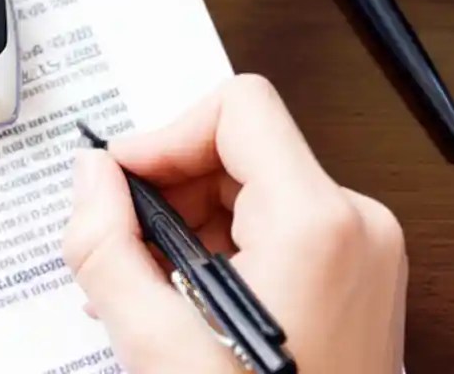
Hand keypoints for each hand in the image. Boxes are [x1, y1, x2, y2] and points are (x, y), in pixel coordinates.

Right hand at [63, 75, 407, 373]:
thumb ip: (106, 247)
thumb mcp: (158, 347)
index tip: (121, 178)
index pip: (238, 106)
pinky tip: (182, 301)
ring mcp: (362, 250)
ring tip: (145, 287)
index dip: (163, 134)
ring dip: (187, 224)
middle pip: (241, 146)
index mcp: (318, 224)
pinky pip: (275, 227)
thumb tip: (92, 179)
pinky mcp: (354, 274)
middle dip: (168, 189)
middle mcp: (355, 224)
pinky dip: (220, 249)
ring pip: (253, 187)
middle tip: (122, 243)